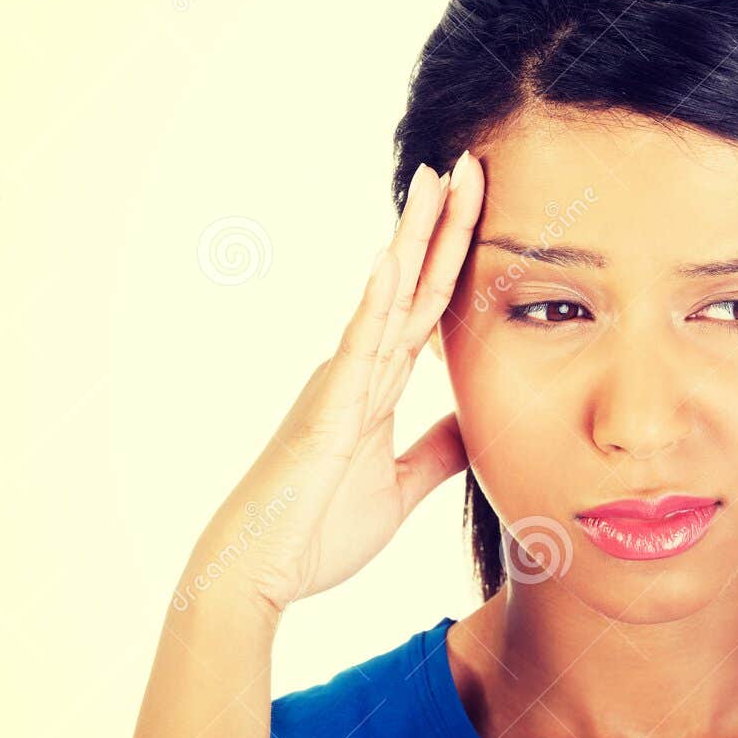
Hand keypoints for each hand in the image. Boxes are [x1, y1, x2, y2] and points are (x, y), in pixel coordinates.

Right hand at [182, 153, 480, 615]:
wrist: (259, 573)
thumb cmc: (316, 532)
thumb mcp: (399, 489)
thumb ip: (435, 452)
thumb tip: (474, 421)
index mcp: (377, 387)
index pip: (428, 308)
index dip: (454, 259)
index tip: (479, 208)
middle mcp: (358, 370)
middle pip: (412, 284)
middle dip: (442, 226)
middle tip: (469, 164)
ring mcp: (341, 382)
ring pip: (387, 296)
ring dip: (413, 238)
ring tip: (437, 180)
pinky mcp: (328, 407)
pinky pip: (358, 345)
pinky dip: (378, 300)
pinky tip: (394, 256)